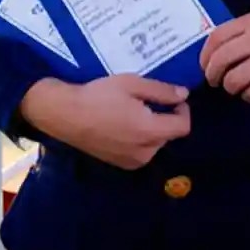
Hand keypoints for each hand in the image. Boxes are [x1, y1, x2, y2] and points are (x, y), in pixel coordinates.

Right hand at [18, 74, 190, 169]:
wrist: (65, 115)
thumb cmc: (98, 96)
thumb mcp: (132, 85)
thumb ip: (162, 91)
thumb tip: (184, 95)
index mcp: (150, 132)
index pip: (183, 127)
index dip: (183, 110)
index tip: (172, 98)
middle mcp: (145, 152)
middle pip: (169, 135)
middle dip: (164, 118)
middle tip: (146, 101)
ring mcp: (132, 161)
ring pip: (155, 143)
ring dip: (152, 129)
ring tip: (132, 113)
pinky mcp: (121, 165)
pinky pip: (141, 151)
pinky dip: (139, 139)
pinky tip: (122, 125)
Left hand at [198, 12, 249, 102]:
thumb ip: (238, 33)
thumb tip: (211, 56)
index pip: (216, 38)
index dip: (205, 56)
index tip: (204, 67)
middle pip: (221, 60)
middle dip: (212, 75)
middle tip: (215, 82)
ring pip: (235, 79)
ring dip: (230, 88)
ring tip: (235, 88)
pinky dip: (248, 97)